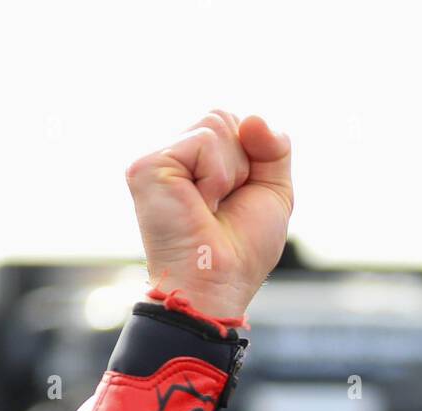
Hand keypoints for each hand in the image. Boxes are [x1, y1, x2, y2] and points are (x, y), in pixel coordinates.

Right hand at [126, 110, 292, 321]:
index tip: (239, 198)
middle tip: (223, 205)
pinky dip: (217, 177)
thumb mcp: (273, 192)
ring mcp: (156, 161)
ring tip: (209, 208)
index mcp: (195, 162)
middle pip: (223, 116)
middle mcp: (173, 158)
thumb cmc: (241, 251)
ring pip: (216, 123)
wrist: (219, 284)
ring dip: (230, 172)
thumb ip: (274, 148)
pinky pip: (205, 140)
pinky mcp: (147, 167)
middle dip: (243, 162)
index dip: (253, 157)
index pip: (234, 122)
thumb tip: (252, 117)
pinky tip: (199, 205)